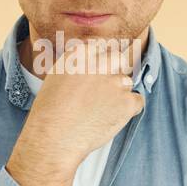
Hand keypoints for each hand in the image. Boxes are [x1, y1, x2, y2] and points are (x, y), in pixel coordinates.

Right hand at [7, 38, 143, 185]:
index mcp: (79, 54)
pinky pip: (137, 101)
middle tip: (103, 93)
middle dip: (114, 72)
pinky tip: (110, 119)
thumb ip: (77, 67)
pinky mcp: (126, 101)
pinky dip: (128, 110)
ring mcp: (115, 82)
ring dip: (119, 94)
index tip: (97, 75)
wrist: (53, 138)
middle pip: (118, 59)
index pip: (100, 47)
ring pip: (127, 82)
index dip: (101, 62)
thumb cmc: (49, 114)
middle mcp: (99, 63)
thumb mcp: (56, 79)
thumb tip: (93, 67)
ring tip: (100, 111)